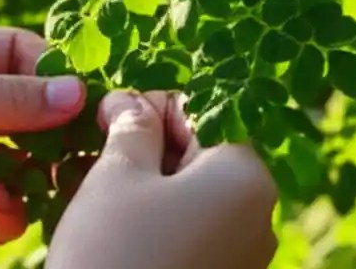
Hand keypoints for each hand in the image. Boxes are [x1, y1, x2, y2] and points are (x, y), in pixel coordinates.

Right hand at [48, 91, 278, 268]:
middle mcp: (260, 215)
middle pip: (203, 154)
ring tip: (97, 187)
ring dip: (149, 184)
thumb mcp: (116, 177)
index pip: (202, 111)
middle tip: (95, 150)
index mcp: (246, 176)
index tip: (108, 112)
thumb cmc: (114, 255)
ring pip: (195, 196)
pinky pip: (195, 233)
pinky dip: (159, 222)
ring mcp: (245, 256)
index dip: (151, 104)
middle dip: (149, 147)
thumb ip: (131, 127)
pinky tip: (117, 228)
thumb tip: (131, 102)